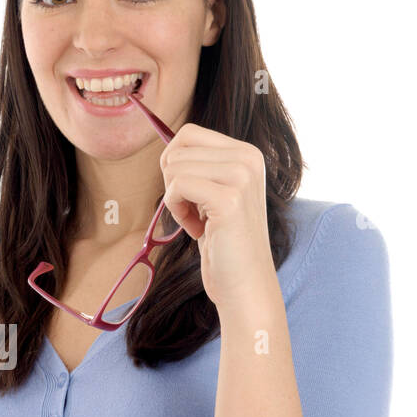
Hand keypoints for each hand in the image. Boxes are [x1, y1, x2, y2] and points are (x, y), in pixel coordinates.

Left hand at [159, 123, 277, 310]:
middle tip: (195, 212)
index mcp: (247, 152)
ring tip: (199, 222)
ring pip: (174, 167)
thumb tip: (167, 148)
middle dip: (173, 184)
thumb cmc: (224, 243)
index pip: (188, 133)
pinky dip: (177, 211)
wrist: (245, 283)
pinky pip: (177, 187)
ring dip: (176, 200)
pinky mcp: (229, 199)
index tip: (192, 195)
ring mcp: (241, 176)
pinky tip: (198, 230)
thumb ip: (200, 167)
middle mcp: (249, 158)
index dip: (175, 165)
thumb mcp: (214, 194)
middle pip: (177, 149)